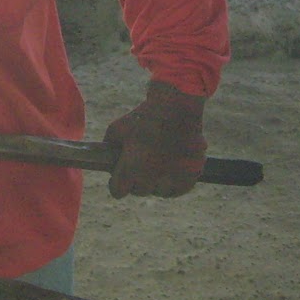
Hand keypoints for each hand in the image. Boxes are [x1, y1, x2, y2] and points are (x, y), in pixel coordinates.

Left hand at [102, 80, 207, 198]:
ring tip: (158, 170)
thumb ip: (110, 147)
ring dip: (157, 184)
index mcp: (129, 171)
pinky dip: (176, 184)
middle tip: (140, 167)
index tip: (118, 177)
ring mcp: (172, 178)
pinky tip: (172, 175)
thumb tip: (108, 158)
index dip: (116, 184)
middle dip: (137, 181)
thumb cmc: (143, 117)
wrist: (174, 107)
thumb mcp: (116, 129)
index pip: (118, 191)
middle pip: (140, 190)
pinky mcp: (190, 174)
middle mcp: (150, 179)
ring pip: (160, 191)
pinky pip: (180, 189)